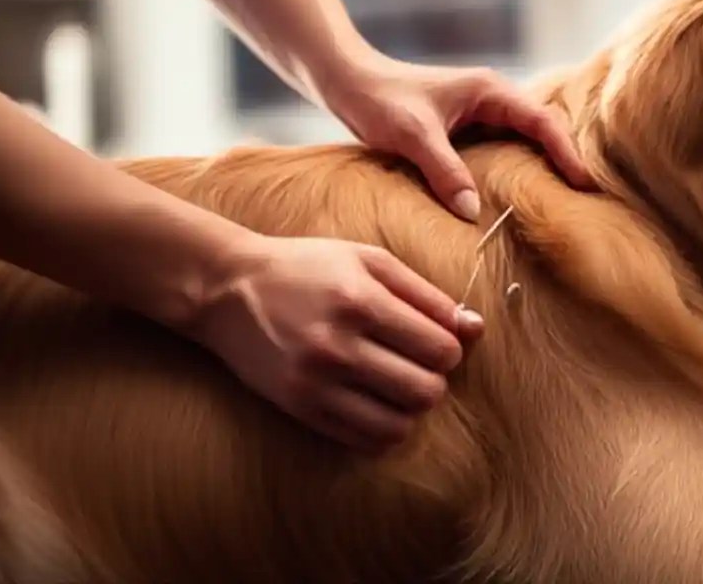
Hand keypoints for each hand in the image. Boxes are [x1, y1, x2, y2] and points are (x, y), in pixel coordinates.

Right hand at [187, 234, 483, 452]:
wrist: (228, 290)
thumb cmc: (307, 267)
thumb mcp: (368, 261)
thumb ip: (426, 294)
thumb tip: (474, 328)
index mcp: (361, 301)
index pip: (441, 348)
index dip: (450, 348)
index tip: (435, 341)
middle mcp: (338, 346)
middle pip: (426, 390)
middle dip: (434, 379)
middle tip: (418, 364)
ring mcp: (316, 383)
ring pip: (399, 424)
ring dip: (410, 408)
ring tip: (398, 385)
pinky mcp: (300, 409)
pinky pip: (364, 440)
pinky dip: (383, 428)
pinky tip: (376, 404)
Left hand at [320, 55, 594, 220]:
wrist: (349, 82)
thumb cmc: (379, 99)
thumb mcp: (411, 136)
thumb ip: (444, 171)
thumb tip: (472, 213)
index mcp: (490, 91)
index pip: (543, 122)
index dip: (566, 153)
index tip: (583, 184)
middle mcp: (494, 99)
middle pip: (545, 130)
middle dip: (566, 160)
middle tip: (586, 201)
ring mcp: (483, 114)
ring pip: (527, 141)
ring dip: (544, 167)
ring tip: (563, 204)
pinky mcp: (469, 130)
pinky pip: (505, 150)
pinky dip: (519, 171)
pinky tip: (520, 199)